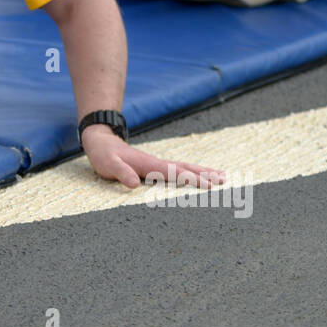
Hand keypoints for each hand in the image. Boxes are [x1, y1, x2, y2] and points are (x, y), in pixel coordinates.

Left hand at [81, 124, 225, 188]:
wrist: (102, 142)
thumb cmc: (104, 155)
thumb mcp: (108, 165)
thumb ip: (121, 173)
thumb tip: (134, 184)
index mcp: (149, 164)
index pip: (174, 172)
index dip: (191, 179)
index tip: (208, 185)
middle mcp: (157, 162)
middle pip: (186, 167)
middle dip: (205, 174)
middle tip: (225, 179)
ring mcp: (158, 163)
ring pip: (185, 166)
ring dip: (203, 171)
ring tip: (222, 176)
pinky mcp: (156, 166)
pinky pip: (179, 169)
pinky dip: (193, 172)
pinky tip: (200, 176)